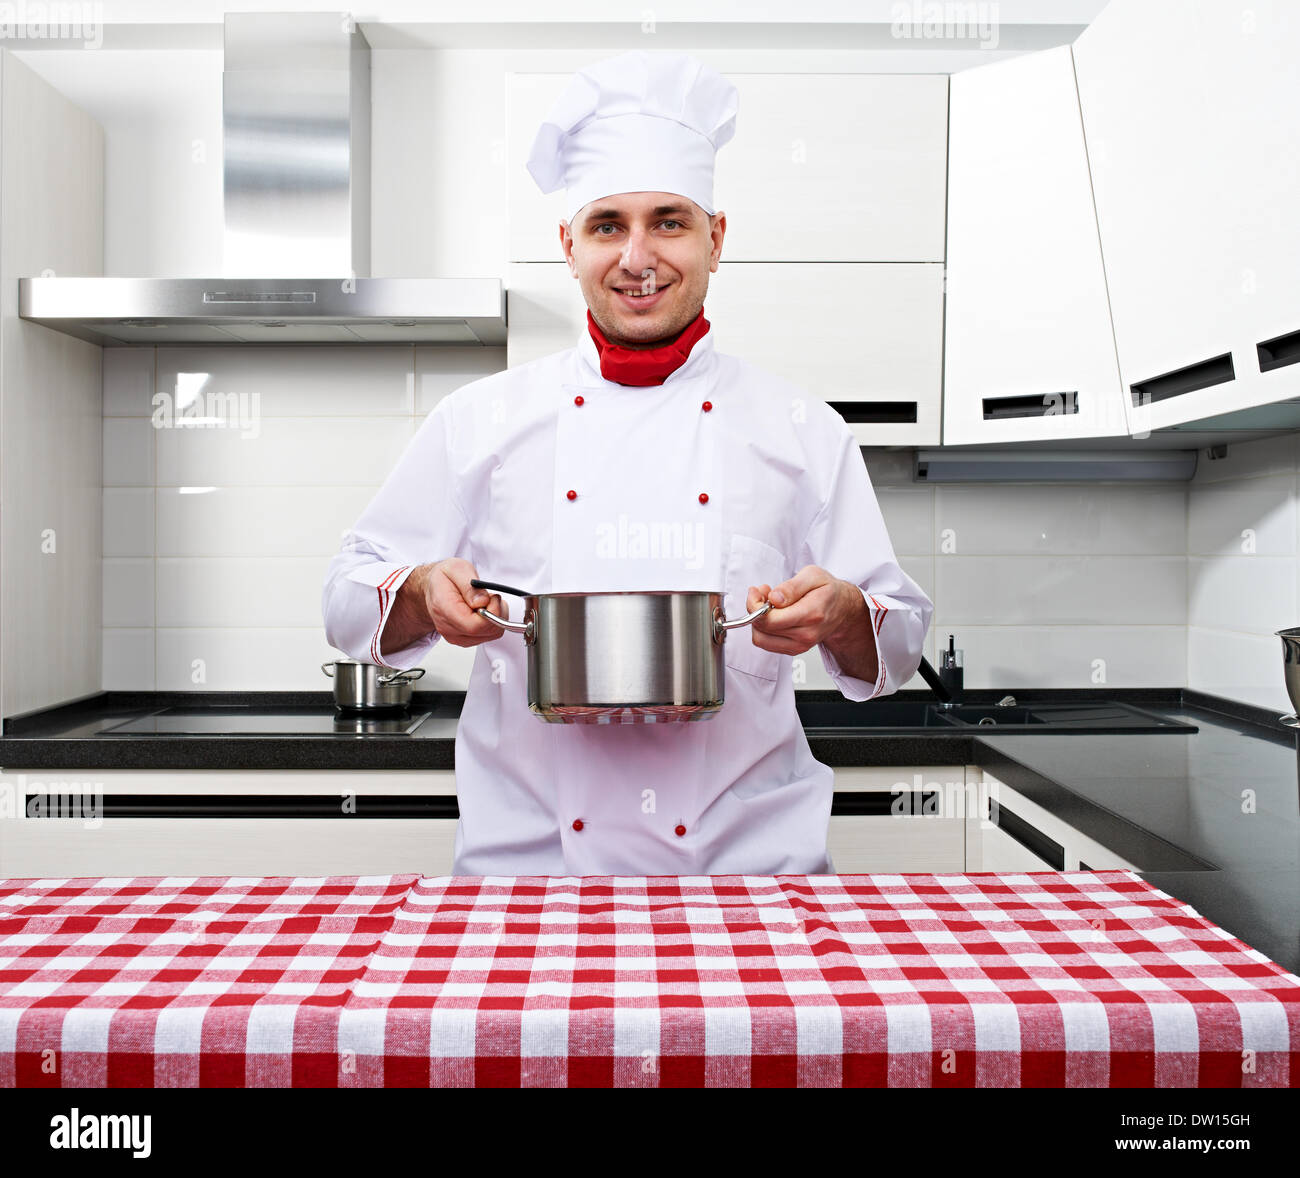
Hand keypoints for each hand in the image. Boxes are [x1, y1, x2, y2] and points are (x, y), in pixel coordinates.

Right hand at [396, 558, 507, 649]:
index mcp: (444, 608)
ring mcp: (455, 636)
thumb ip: (470, 586)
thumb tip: (482, 602)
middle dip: (496, 612)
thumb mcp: (456, 569)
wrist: (433, 588)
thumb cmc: (444, 578)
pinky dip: (492, 622)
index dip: (491, 613)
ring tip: (485, 601)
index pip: (474, 626)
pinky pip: (488, 636)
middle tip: (490, 596)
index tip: (492, 597)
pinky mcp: (463, 639)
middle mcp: (447, 627)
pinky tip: (484, 610)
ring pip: (490, 635)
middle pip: (484, 631)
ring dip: (496, 617)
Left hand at [746, 565, 867, 655]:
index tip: (756, 591)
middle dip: (755, 608)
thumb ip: (792, 587)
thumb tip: (774, 599)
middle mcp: (806, 635)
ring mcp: (800, 645)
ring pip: (761, 639)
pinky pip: (766, 643)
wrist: (842, 608)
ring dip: (758, 620)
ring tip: (768, 604)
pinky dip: (763, 629)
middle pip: (763, 629)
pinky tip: (773, 615)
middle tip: (764, 593)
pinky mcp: (794, 649)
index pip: (770, 620)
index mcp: (810, 614)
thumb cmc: (827, 590)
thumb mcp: (812, 575)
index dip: (755, 605)